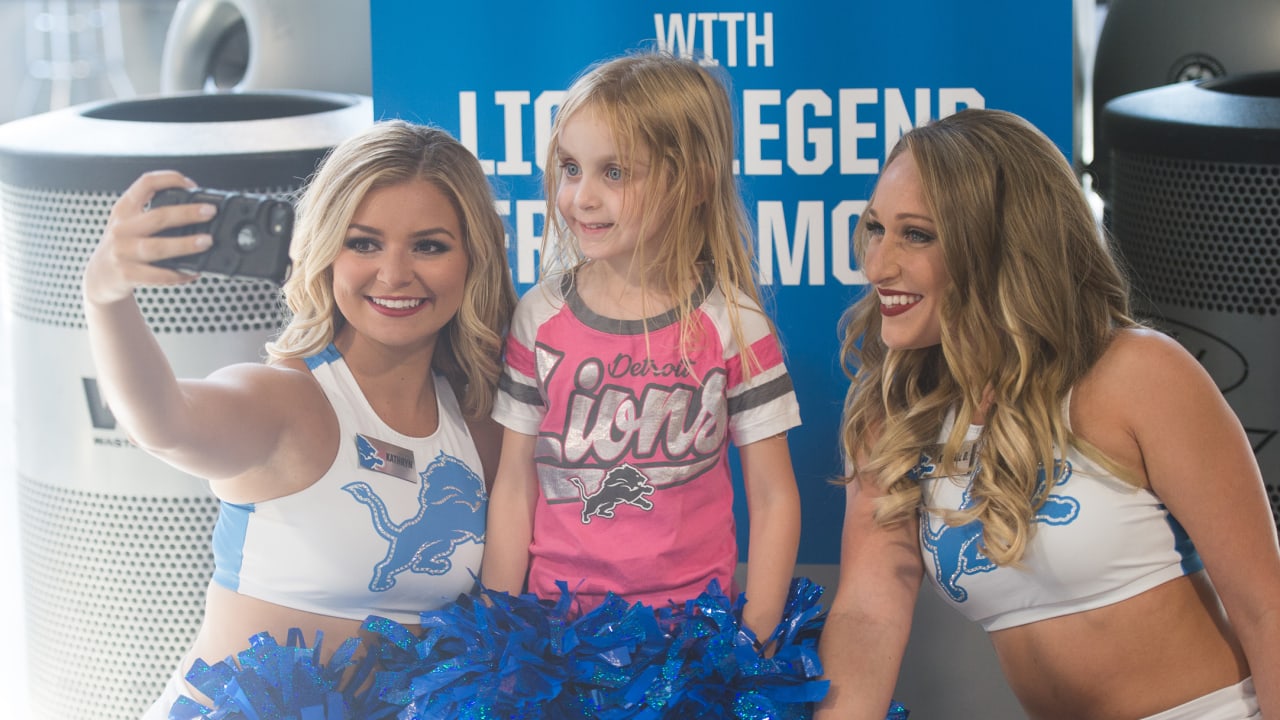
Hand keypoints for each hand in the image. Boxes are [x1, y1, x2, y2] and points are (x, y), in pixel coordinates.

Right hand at [82, 170, 216, 304]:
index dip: (170, 179)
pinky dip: (178, 274)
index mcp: (124, 209)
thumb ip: (152, 213)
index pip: (145, 183)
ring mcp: (123, 252)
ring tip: (206, 242)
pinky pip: (157, 275)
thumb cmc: (122, 245)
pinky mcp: (127, 274)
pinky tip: (193, 272)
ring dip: (185, 244)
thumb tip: (196, 210)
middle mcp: (121, 228)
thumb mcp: (129, 222)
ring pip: (157, 247)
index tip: (191, 185)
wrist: (98, 277)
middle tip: (210, 212)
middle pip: (158, 217)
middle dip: (187, 213)